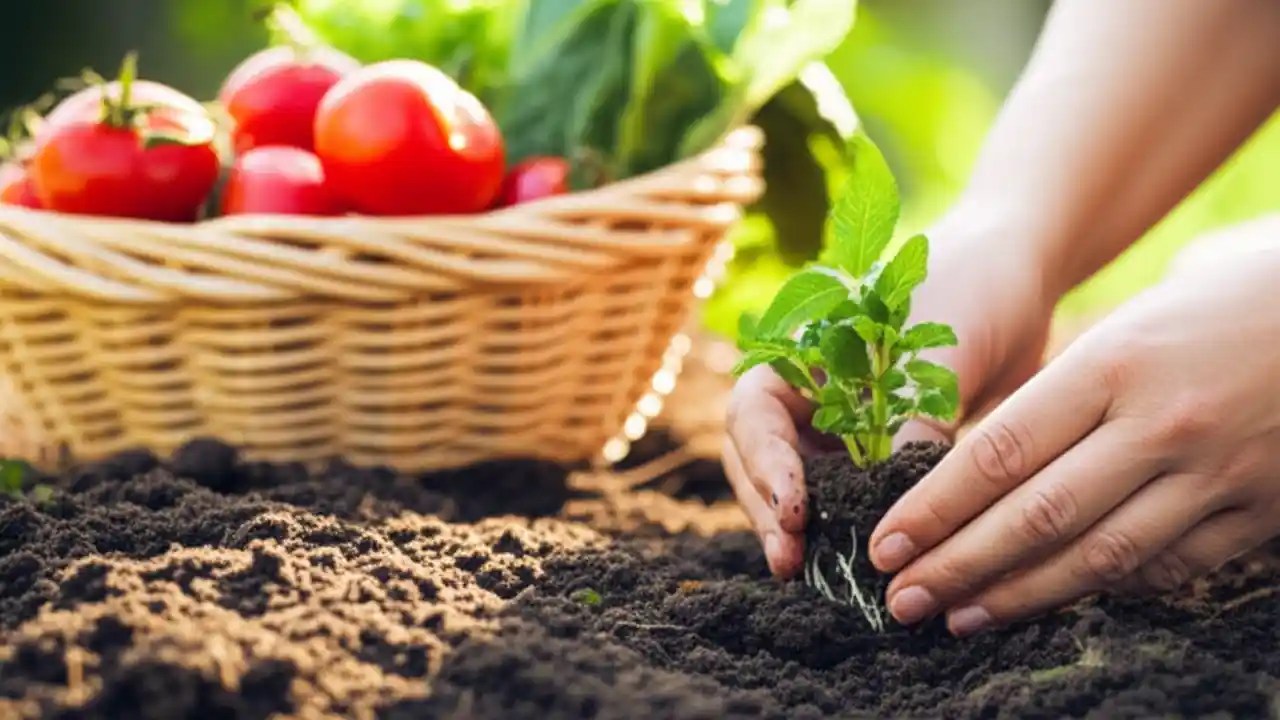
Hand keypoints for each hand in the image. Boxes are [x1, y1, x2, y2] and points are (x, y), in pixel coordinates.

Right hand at [724, 212, 1057, 577]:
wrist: (1020, 273)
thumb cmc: (973, 288)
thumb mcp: (940, 353)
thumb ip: (914, 423)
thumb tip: (899, 508)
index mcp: (803, 352)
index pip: (755, 413)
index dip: (765, 464)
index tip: (795, 509)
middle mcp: (811, 391)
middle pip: (760, 458)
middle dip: (769, 510)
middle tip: (790, 560)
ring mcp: (840, 423)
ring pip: (798, 484)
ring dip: (799, 528)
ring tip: (811, 573)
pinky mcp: (879, 450)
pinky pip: (848, 494)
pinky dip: (847, 526)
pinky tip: (861, 559)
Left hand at [871, 216, 1279, 635]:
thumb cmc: (1235, 290)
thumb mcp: (1142, 309)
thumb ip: (1072, 373)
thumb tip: (992, 432)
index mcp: (1115, 362)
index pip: (1000, 451)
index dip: (935, 508)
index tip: (887, 542)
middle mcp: (1160, 423)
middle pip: (1037, 514)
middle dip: (958, 564)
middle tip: (902, 597)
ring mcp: (1216, 472)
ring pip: (1100, 555)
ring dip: (1021, 594)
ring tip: (962, 615)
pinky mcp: (1263, 507)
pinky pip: (1174, 566)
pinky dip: (1111, 588)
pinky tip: (1061, 599)